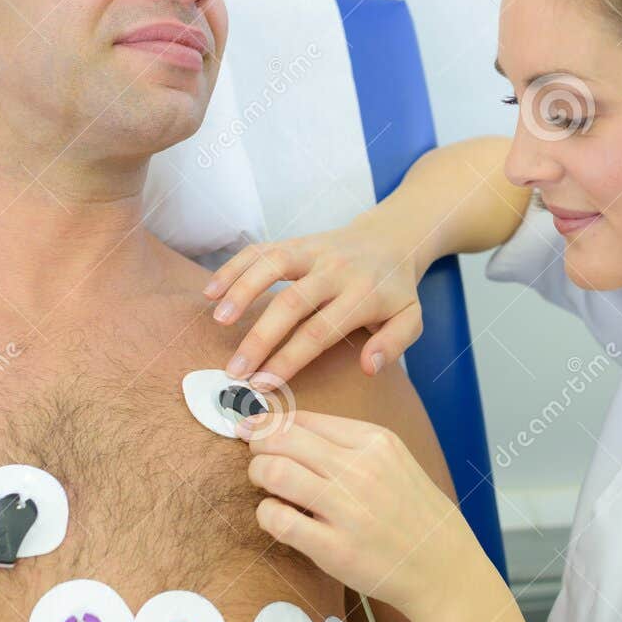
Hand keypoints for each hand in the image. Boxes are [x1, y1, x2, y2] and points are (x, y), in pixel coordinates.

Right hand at [203, 218, 424, 384]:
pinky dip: (234, 266)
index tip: (263, 384)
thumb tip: (369, 366)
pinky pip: (261, 249)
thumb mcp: (411, 318)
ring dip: (242, 291)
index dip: (289, 358)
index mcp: (363, 295)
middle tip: (234, 370)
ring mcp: (314, 251)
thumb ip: (393, 343)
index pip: (320, 331)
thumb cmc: (395, 290)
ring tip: (218, 321)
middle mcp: (336, 270)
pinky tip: (211, 291)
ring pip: (273, 265)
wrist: (392, 238)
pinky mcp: (297, 240)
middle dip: (260, 338)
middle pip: (292, 303)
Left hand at [241, 410, 490, 621]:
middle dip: (257, 445)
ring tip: (264, 485)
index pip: (303, 418)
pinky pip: (278, 520)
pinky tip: (275, 516)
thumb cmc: (412, 512)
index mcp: (374, 440)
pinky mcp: (335, 549)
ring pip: (273, 472)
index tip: (254, 430)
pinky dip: (265, 514)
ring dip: (256, 475)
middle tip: (255, 457)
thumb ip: (345, 443)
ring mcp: (348, 509)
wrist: (444, 567)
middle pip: (281, 438)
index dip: (269, 423)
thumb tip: (285, 427)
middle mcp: (360, 469)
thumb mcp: (392, 460)